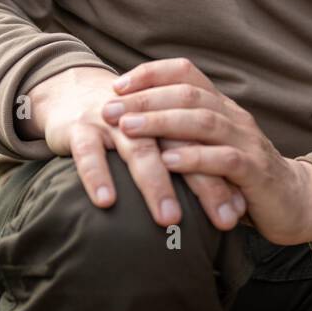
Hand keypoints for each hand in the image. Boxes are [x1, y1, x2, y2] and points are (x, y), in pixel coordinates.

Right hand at [30, 66, 248, 229]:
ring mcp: (112, 120)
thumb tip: (234, 206)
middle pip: (182, 147)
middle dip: (205, 184)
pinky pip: (88, 153)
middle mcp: (146, 116)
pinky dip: (97, 175)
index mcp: (171, 115)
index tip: (241, 212)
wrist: (70, 91)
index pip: (206, 145)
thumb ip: (189, 163)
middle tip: (222, 219)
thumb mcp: (159, 135)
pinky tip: (107, 201)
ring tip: (171, 218)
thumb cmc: (124, 124)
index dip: (225, 177)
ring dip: (156, 184)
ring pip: (139, 149)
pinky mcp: (78, 128)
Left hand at [103, 57, 311, 244]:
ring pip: (203, 121)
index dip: (151, 74)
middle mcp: (235, 117)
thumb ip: (183, 133)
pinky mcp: (256, 172)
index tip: (117, 85)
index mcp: (222, 106)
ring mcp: (247, 142)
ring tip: (128, 128)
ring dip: (162, 122)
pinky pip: (224, 160)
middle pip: (188, 94)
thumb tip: (132, 120)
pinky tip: (169, 162)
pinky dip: (194, 158)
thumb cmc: (242, 177)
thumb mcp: (211, 147)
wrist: (295, 202)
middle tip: (109, 109)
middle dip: (145, 99)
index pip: (186, 72)